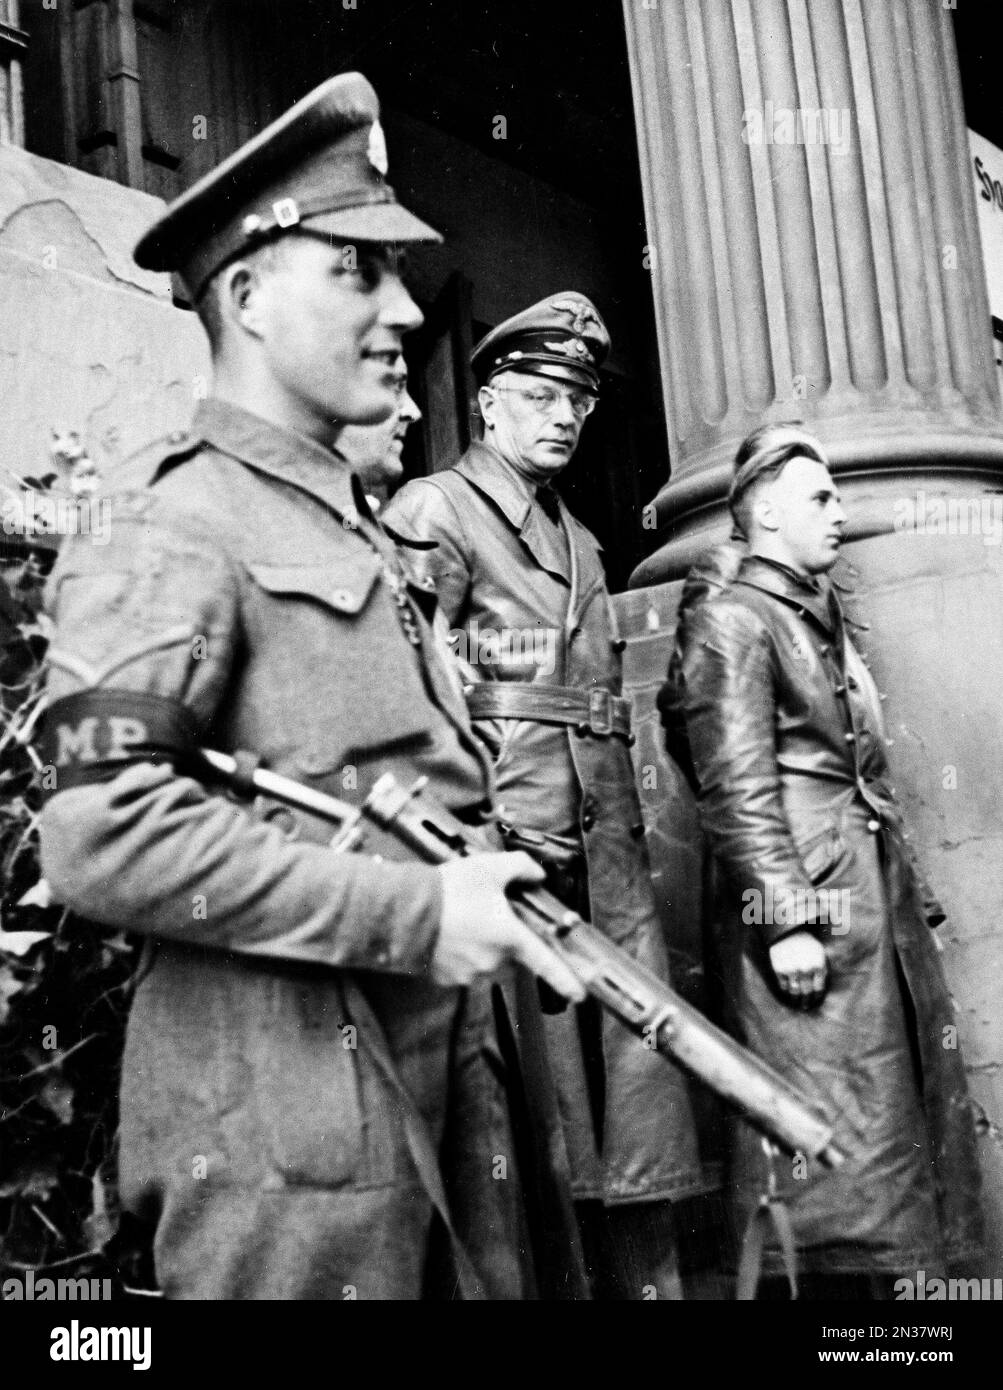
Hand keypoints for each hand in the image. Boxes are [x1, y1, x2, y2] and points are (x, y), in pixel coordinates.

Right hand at [433, 852, 586, 1001]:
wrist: (404, 913)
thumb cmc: (448, 890)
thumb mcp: (491, 867)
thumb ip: (522, 868)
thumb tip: (538, 875)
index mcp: (510, 938)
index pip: (546, 964)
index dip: (566, 980)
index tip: (581, 994)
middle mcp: (493, 962)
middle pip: (514, 958)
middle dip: (509, 942)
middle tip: (490, 917)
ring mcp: (470, 974)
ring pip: (489, 965)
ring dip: (484, 948)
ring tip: (464, 921)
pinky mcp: (448, 979)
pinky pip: (465, 969)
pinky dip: (462, 955)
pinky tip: (449, 934)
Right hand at [768, 930, 827, 1008]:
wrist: (788, 932)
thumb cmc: (806, 944)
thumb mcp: (820, 954)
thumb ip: (822, 971)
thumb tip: (820, 990)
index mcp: (819, 966)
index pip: (819, 990)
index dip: (816, 998)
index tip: (814, 1002)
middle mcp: (806, 970)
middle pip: (807, 993)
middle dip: (806, 1002)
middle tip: (805, 1006)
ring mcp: (792, 970)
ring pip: (794, 992)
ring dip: (795, 1000)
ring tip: (796, 1003)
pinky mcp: (780, 969)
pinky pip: (783, 986)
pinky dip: (785, 992)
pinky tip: (787, 993)